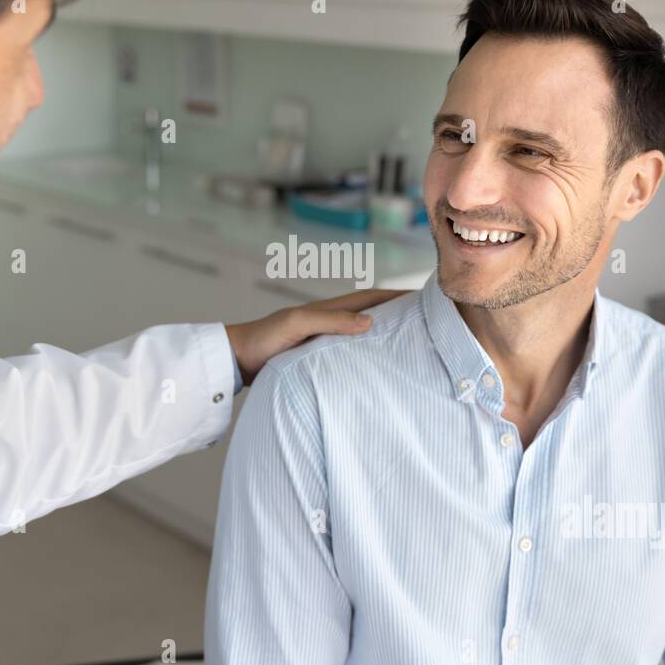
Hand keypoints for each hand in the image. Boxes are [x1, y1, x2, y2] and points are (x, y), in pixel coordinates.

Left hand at [225, 289, 408, 385]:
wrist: (237, 359)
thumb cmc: (264, 339)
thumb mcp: (297, 324)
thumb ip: (331, 320)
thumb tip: (371, 320)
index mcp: (327, 309)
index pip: (370, 298)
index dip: (396, 296)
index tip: (425, 298)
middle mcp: (328, 321)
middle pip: (370, 313)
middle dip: (397, 313)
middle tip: (427, 322)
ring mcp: (322, 339)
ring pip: (361, 333)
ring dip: (384, 333)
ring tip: (410, 344)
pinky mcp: (315, 357)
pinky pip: (349, 351)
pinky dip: (365, 352)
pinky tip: (374, 367)